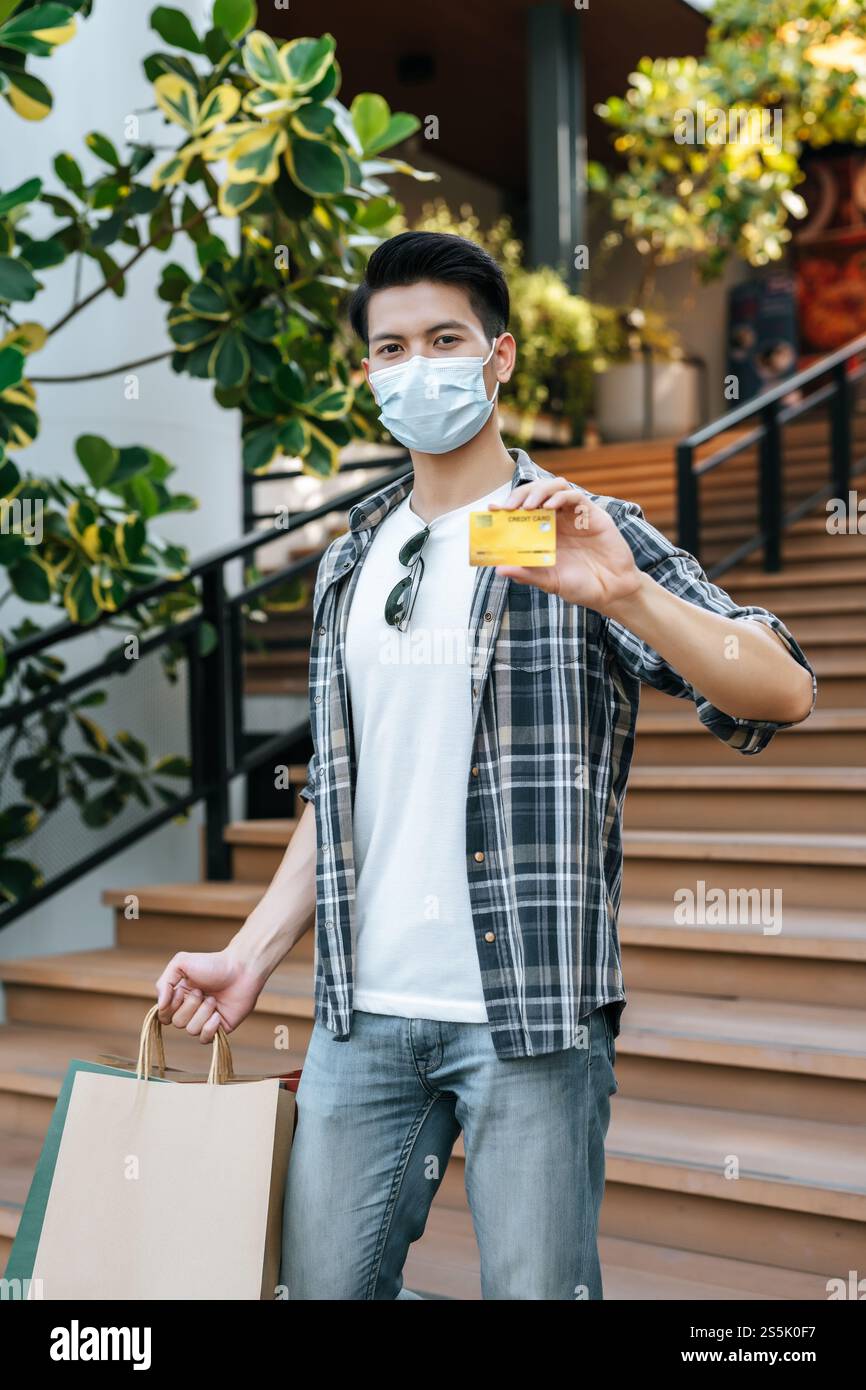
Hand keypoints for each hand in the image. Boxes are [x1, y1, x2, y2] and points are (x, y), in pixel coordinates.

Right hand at [155, 947, 264, 1044]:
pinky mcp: (220, 1028)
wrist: (242, 969)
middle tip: (202, 991)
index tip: (180, 991)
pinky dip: (210, 1027)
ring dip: (203, 1013)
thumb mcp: (181, 962)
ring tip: (214, 999)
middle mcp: (191, 1010)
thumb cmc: (213, 963)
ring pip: (191, 1030)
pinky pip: (205, 1039)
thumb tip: (161, 1005)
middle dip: (190, 1006)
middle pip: (177, 1023)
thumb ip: (164, 982)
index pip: (164, 1014)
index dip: (170, 1006)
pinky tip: (218, 1015)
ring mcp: (205, 1020)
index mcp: (180, 997)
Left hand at [489, 476, 641, 614]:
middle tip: (508, 506)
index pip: (522, 511)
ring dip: (538, 491)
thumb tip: (499, 569)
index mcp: (544, 533)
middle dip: (520, 495)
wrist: (612, 592)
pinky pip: (575, 497)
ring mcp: (574, 515)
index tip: (491, 511)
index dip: (506, 507)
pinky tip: (549, 507)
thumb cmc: (580, 586)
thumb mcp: (549, 582)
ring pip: (555, 487)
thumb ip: (527, 574)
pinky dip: (560, 497)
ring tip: (528, 505)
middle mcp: (558, 520)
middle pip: (536, 493)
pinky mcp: (592, 515)